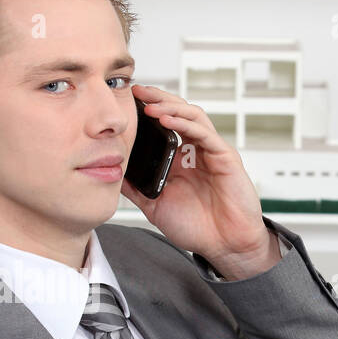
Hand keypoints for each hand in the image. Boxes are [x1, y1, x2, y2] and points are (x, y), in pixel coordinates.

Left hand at [121, 84, 275, 276]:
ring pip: (192, 116)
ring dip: (171, 106)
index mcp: (180, 160)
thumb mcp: (155, 206)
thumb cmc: (198, 228)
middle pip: (178, 112)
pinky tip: (168, 120)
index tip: (127, 102)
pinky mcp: (225, 158)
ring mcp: (211, 153)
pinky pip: (205, 134)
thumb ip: (136, 189)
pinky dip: (186, 124)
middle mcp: (196, 152)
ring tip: (149, 104)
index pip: (165, 124)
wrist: (225, 247)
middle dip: (158, 98)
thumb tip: (112, 173)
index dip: (148, 110)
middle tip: (136, 91)